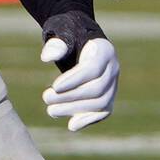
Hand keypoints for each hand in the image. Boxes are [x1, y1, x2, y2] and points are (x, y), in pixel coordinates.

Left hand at [40, 10, 118, 131]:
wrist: (81, 40)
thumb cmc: (68, 36)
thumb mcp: (61, 33)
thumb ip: (55, 44)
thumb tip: (47, 57)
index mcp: (104, 50)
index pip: (93, 69)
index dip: (74, 80)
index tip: (54, 86)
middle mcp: (113, 68)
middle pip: (97, 88)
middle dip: (70, 97)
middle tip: (46, 98)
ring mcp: (113, 84)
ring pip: (101, 103)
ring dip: (75, 110)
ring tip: (50, 110)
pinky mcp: (108, 96)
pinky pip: (103, 112)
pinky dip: (88, 120)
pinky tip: (71, 125)